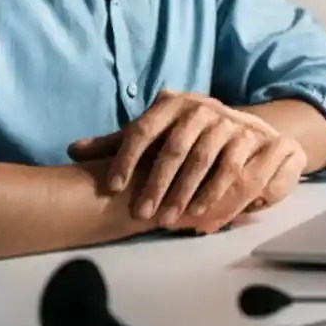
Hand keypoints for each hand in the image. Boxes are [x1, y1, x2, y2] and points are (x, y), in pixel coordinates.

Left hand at [67, 90, 306, 228]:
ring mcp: (228, 122)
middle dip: (156, 184)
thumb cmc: (190, 135)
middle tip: (140, 214)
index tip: (113, 187)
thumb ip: (119, 144)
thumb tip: (74, 150)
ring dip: (184, 193)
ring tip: (167, 221)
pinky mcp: (251, 139)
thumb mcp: (156, 134)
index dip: (125, 158)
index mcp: (171, 104)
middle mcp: (200, 108)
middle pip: (173, 147)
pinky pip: (231, 170)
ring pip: (202, 160)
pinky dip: (214, 194)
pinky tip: (198, 215)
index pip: (142, 129)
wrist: (248, 128)